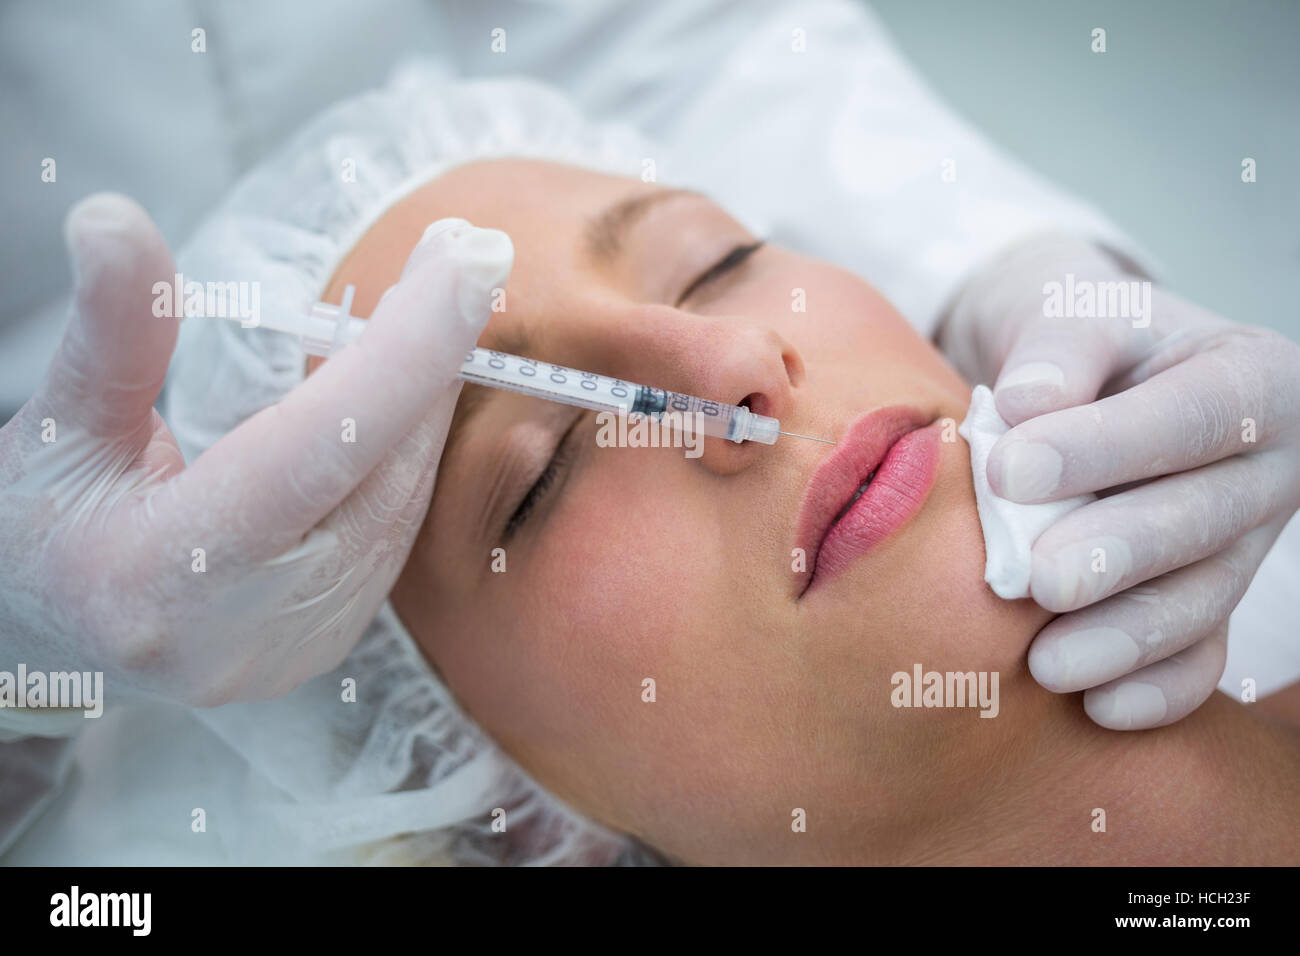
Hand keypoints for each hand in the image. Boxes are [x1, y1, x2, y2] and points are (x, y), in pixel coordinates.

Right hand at [0, 194, 510, 707]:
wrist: (52, 638)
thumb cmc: (43, 527)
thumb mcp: (60, 427)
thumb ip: (111, 332)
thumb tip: (115, 218)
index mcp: (162, 581)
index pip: (316, 450)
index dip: (402, 352)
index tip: (469, 260)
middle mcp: (246, 632)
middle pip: (379, 476)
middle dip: (433, 356)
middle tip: (467, 254)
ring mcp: (296, 649)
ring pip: (402, 504)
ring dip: (431, 397)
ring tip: (445, 299)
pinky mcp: (328, 642)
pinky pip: (394, 531)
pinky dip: (409, 448)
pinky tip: (417, 385)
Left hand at [941, 234, 1299, 728]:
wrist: (1093, 382)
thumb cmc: (1084, 348)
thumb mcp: (1076, 316)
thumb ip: (1058, 350)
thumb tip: (1026, 405)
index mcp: (1254, 378)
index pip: (1194, 417)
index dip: (1107, 448)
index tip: (1011, 470)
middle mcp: (1269, 468)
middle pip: (1205, 520)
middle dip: (1118, 554)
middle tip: (1038, 579)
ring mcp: (1247, 545)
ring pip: (1202, 600)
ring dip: (1126, 638)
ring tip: (1048, 663)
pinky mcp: (1211, 603)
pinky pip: (1201, 658)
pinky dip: (1154, 689)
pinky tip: (1096, 706)